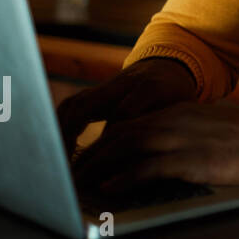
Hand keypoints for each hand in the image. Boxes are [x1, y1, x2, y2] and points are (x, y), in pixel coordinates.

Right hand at [56, 57, 198, 159]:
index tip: (100, 165)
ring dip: (61, 132)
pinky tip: (59, 149)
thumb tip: (142, 170)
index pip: (122, 113)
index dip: (109, 139)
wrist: (169, 68)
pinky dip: (60, 125)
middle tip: (67, 167)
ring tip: (59, 161)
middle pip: (87, 105)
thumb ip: (161, 133)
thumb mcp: (179, 112)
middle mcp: (123, 83)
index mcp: (150, 88)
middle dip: (70, 136)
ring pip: (74, 104)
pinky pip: (70, 104)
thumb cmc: (176, 98)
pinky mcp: (95, 91)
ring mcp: (105, 85)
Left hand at [71, 101, 238, 193]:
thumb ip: (186, 131)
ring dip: (99, 165)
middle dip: (92, 154)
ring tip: (80, 181)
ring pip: (126, 147)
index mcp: (179, 111)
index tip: (89, 158)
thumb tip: (165, 148)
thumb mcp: (213, 125)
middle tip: (74, 172)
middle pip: (120, 133)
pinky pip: (148, 168)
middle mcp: (175, 120)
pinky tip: (109, 187)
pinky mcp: (192, 160)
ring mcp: (182, 138)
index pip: (130, 123)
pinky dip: (124, 178)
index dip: (104, 142)